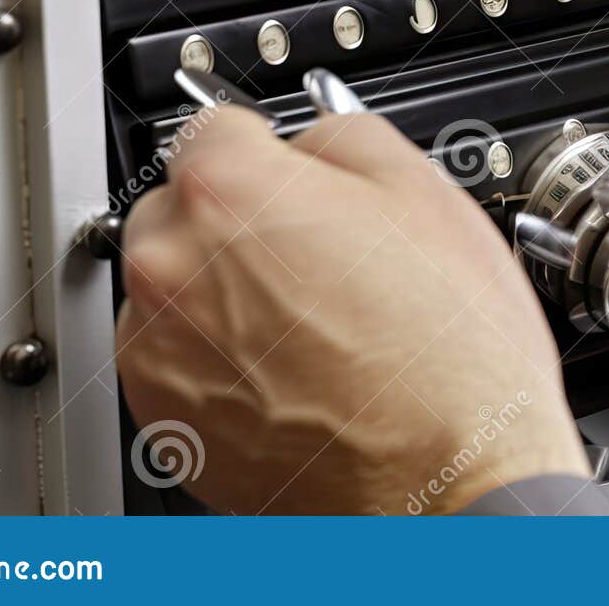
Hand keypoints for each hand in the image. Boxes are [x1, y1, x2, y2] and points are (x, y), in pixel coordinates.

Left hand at [114, 107, 588, 513]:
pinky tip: (293, 372)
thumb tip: (310, 140)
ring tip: (314, 325)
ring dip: (221, 293)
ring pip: (174, 290)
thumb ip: (342, 135)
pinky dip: (217, 361)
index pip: (214, 126)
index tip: (286, 169)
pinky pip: (176, 363)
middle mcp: (171, 268)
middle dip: (238, 221)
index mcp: (229, 190)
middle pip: (181, 208)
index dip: (266, 147)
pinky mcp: (163, 423)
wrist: (450, 481)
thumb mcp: (423, 190)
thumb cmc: (448, 355)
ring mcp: (158, 353)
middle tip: (315, 255)